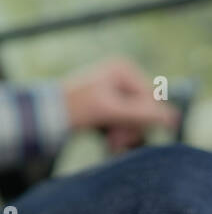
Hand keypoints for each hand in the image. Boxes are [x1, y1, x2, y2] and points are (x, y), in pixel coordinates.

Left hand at [62, 57, 180, 152]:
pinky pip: (123, 118)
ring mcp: (114, 88)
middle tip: (117, 143)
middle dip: (132, 126)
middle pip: (144, 107)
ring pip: (134, 115)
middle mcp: (120, 75)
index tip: (126, 137)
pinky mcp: (107, 103)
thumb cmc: (70, 108)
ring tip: (112, 144)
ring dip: (125, 132)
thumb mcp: (109, 110)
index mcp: (123, 69)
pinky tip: (110, 141)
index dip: (144, 120)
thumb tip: (173, 118)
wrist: (40, 115)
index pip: (151, 98)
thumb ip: (141, 113)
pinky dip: (118, 131)